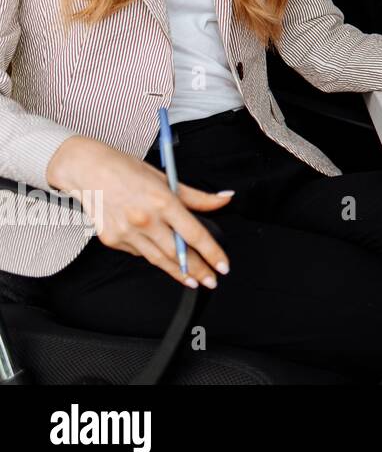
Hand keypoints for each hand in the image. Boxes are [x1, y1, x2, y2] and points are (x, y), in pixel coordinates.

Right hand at [45, 136, 232, 288]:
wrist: (87, 170)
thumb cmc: (127, 170)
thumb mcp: (167, 179)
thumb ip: (198, 197)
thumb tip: (224, 200)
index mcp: (163, 201)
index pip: (194, 234)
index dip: (212, 253)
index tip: (223, 266)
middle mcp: (145, 220)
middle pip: (177, 253)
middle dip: (198, 270)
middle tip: (211, 281)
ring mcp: (126, 232)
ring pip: (158, 259)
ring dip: (178, 272)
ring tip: (193, 279)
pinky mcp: (112, 240)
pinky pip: (139, 253)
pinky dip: (153, 255)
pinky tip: (161, 255)